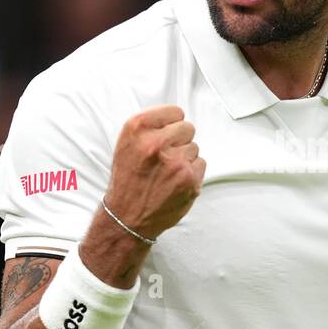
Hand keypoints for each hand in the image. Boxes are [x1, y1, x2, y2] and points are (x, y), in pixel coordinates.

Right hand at [103, 105, 205, 239]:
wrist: (126, 217)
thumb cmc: (128, 179)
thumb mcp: (126, 143)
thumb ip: (151, 126)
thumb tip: (178, 117)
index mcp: (137, 128)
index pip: (175, 111)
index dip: (171, 124)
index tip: (165, 135)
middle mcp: (155, 142)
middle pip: (188, 128)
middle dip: (179, 141)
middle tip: (165, 157)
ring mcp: (174, 161)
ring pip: (195, 147)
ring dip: (184, 158)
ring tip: (166, 172)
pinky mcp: (189, 178)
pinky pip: (201, 164)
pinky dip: (191, 173)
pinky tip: (175, 182)